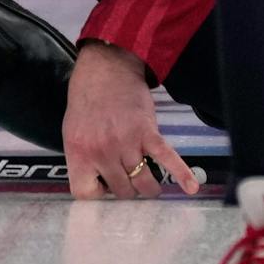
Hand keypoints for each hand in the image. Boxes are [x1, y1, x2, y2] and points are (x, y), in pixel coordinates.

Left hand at [63, 41, 199, 198]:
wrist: (106, 70)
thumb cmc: (87, 102)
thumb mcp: (72, 133)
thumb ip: (82, 160)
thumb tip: (96, 185)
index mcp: (78, 152)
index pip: (85, 193)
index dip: (97, 193)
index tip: (103, 184)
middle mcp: (101, 151)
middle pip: (120, 191)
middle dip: (126, 187)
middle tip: (127, 176)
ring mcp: (125, 143)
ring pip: (142, 183)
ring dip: (148, 187)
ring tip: (150, 183)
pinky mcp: (147, 133)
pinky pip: (166, 159)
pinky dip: (181, 174)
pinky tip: (191, 187)